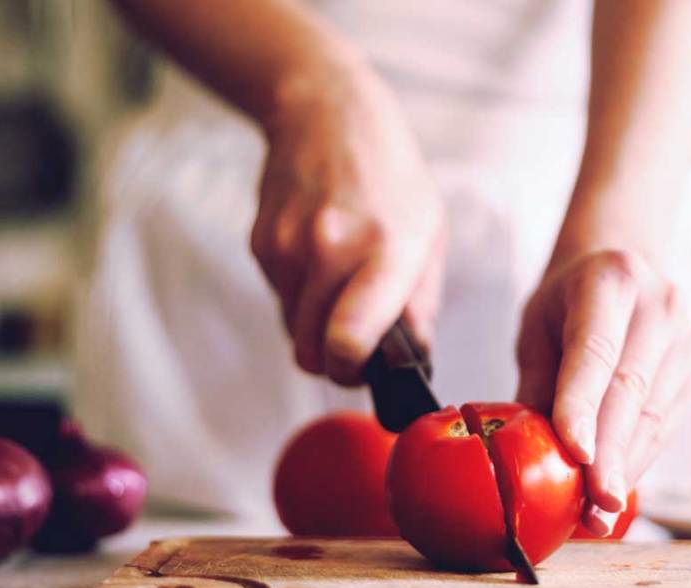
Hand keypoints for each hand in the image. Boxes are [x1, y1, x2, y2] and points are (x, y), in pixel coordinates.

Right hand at [250, 72, 444, 383]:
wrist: (326, 113)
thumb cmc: (389, 178)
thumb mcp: (429, 233)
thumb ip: (421, 305)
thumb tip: (413, 362)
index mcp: (385, 249)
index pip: (348, 340)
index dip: (351, 370)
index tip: (363, 366)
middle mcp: (330, 249)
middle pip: (311, 351)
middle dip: (333, 360)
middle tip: (356, 343)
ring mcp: (288, 247)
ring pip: (292, 330)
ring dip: (315, 326)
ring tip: (340, 284)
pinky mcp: (260, 244)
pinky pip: (279, 300)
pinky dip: (298, 296)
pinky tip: (318, 258)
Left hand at [516, 250, 690, 535]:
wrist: (622, 263)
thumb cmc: (567, 300)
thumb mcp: (537, 326)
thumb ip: (537, 382)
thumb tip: (526, 452)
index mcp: (611, 281)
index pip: (596, 351)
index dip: (585, 405)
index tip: (576, 454)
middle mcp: (660, 307)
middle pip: (631, 391)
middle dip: (611, 455)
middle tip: (593, 506)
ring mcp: (685, 340)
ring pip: (654, 416)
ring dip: (625, 470)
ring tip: (598, 515)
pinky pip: (664, 426)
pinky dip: (637, 463)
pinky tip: (615, 493)